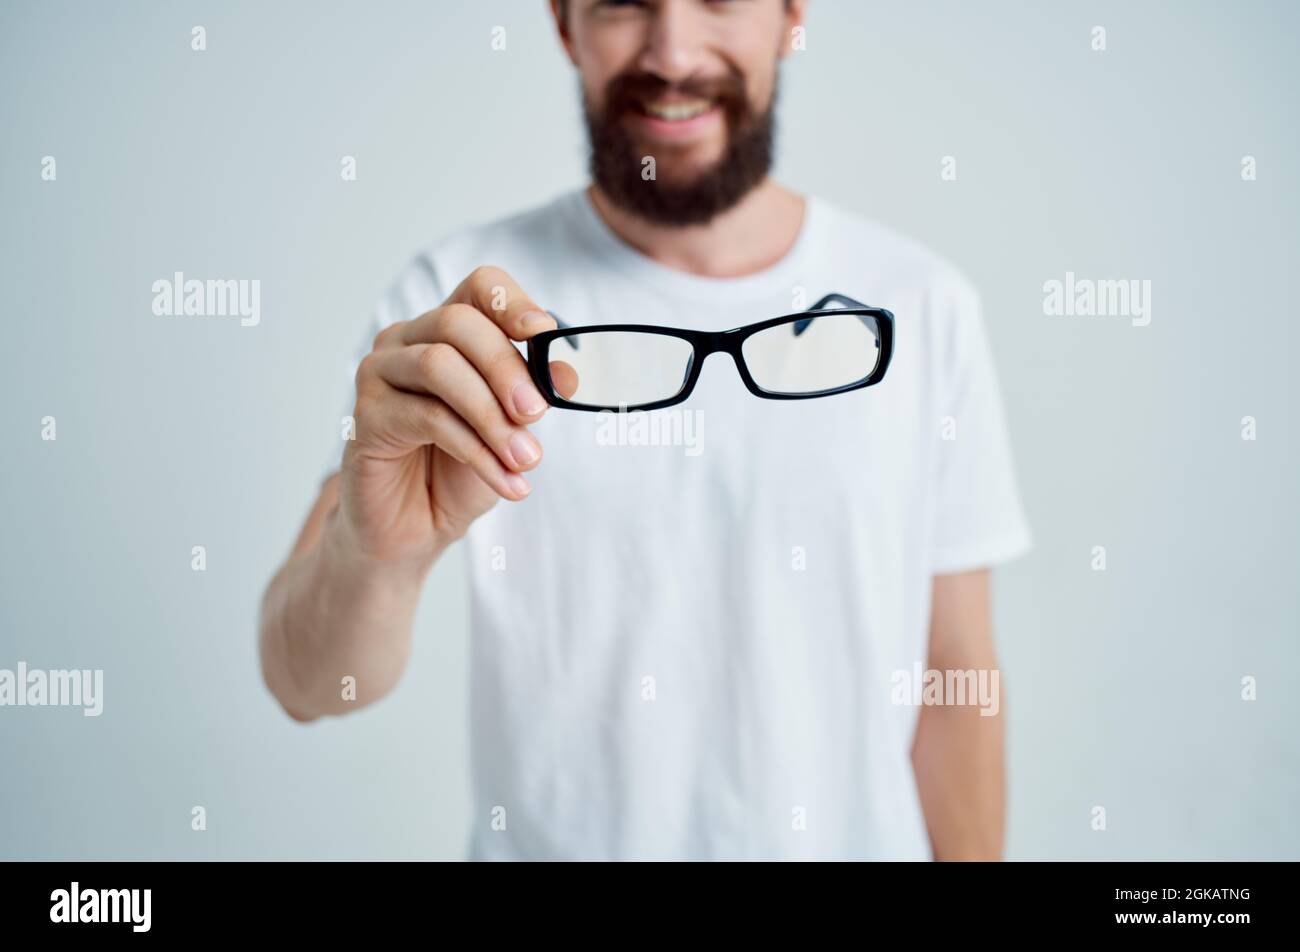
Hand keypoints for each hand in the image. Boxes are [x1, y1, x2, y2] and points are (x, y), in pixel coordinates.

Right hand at [337, 266, 576, 562]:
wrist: (416, 527)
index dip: (511, 302)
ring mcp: (379, 374)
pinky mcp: (365, 415)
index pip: (478, 287)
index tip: (544, 332)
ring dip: (492, 416)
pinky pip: (427, 417)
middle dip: (505, 367)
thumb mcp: (511, 428)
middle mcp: (407, 340)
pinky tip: (506, 480)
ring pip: (438, 366)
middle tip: (538, 413)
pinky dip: (476, 451)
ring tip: (526, 459)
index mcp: (446, 330)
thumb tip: (567, 371)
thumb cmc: (459, 468)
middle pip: (457, 323)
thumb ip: (532, 393)